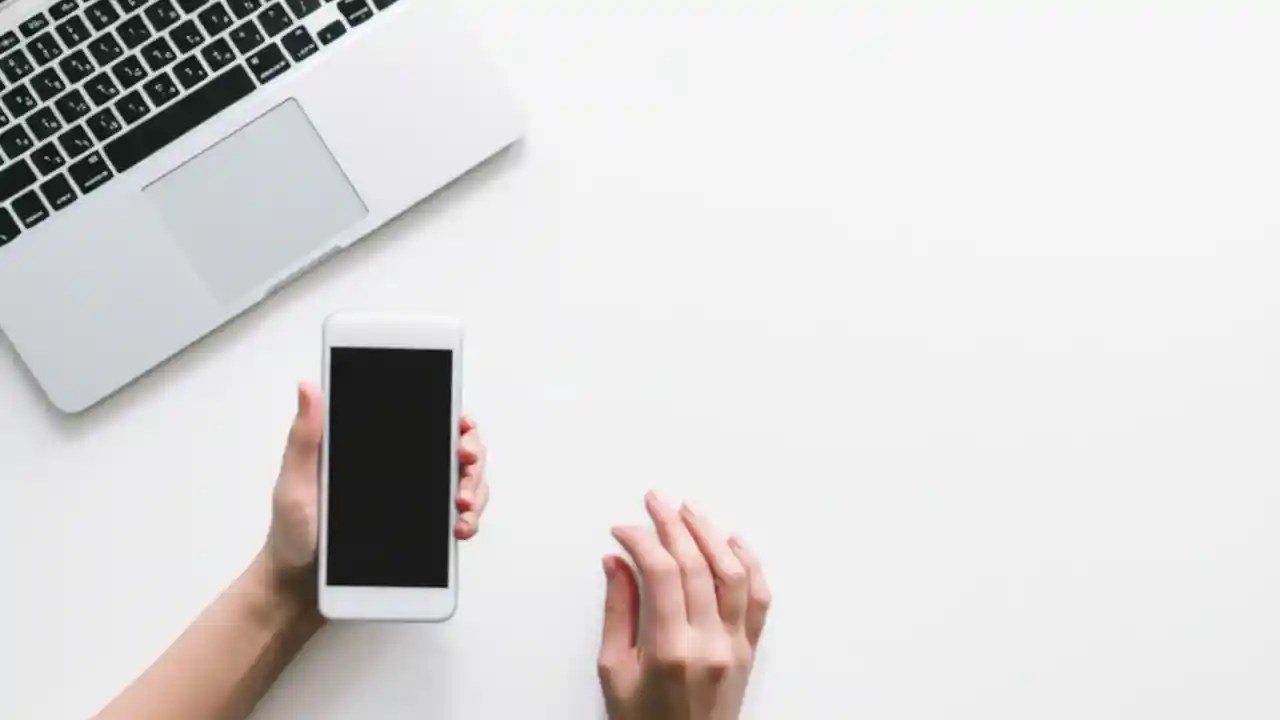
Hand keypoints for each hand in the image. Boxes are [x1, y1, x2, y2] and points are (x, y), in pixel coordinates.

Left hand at [263, 382, 490, 599]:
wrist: (298, 587)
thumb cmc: (290, 534)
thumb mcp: (294, 481)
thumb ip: (305, 437)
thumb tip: (308, 387)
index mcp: (373, 450)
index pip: (424, 421)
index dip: (452, 418)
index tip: (461, 426)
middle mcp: (400, 471)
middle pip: (455, 448)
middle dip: (472, 453)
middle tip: (465, 463)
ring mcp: (414, 501)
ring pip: (465, 481)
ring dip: (474, 489)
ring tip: (461, 506)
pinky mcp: (421, 531)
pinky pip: (459, 517)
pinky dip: (468, 519)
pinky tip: (460, 529)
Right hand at [598, 493, 771, 719]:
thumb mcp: (614, 671)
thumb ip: (618, 611)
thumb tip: (617, 562)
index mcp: (671, 650)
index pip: (662, 573)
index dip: (642, 540)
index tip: (623, 529)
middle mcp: (710, 644)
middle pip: (697, 564)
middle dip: (673, 524)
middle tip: (655, 501)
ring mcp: (735, 646)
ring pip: (734, 573)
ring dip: (712, 534)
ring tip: (690, 511)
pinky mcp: (749, 650)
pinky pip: (760, 597)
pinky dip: (750, 563)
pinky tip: (733, 542)